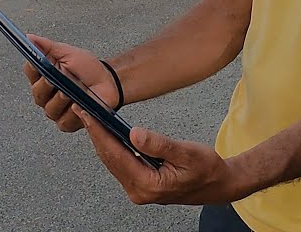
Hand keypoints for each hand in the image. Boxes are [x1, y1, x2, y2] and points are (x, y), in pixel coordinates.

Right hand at [23, 34, 118, 132]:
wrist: (109, 82)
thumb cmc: (88, 68)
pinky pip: (63, 121)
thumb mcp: (68, 53)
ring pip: (50, 108)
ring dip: (61, 99)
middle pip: (37, 92)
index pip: (31, 71)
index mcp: (44, 75)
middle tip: (55, 80)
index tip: (41, 62)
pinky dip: (73, 114)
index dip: (34, 68)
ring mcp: (55, 109)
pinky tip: (79, 106)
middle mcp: (46, 94)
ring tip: (71, 92)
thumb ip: (48, 47)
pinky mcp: (66, 122)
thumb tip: (29, 37)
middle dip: (47, 86)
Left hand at [75, 110, 249, 205]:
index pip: (116, 155)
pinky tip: (107, 133)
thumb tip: (134, 134)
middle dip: (95, 134)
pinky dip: (112, 146)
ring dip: (101, 139)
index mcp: (147, 185)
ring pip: (113, 161)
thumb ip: (159, 145)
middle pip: (110, 159)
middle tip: (82, 110)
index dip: (99, 133)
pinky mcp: (141, 184)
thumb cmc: (207, 169)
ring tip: (90, 118)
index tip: (88, 115)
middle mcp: (138, 191)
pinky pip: (121, 163)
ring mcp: (138, 189)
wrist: (218, 184)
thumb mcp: (187, 153)